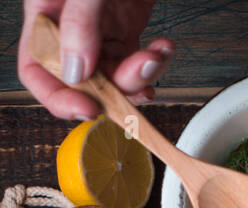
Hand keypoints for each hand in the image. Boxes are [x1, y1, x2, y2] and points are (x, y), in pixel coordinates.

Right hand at [19, 0, 174, 120]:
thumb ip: (79, 22)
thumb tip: (75, 70)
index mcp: (44, 12)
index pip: (36, 69)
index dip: (58, 97)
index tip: (88, 107)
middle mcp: (68, 27)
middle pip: (81, 82)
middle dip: (113, 88)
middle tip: (137, 83)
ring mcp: (96, 31)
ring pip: (112, 78)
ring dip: (140, 77)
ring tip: (156, 56)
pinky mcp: (123, 31)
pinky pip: (134, 63)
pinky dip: (153, 64)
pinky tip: (162, 49)